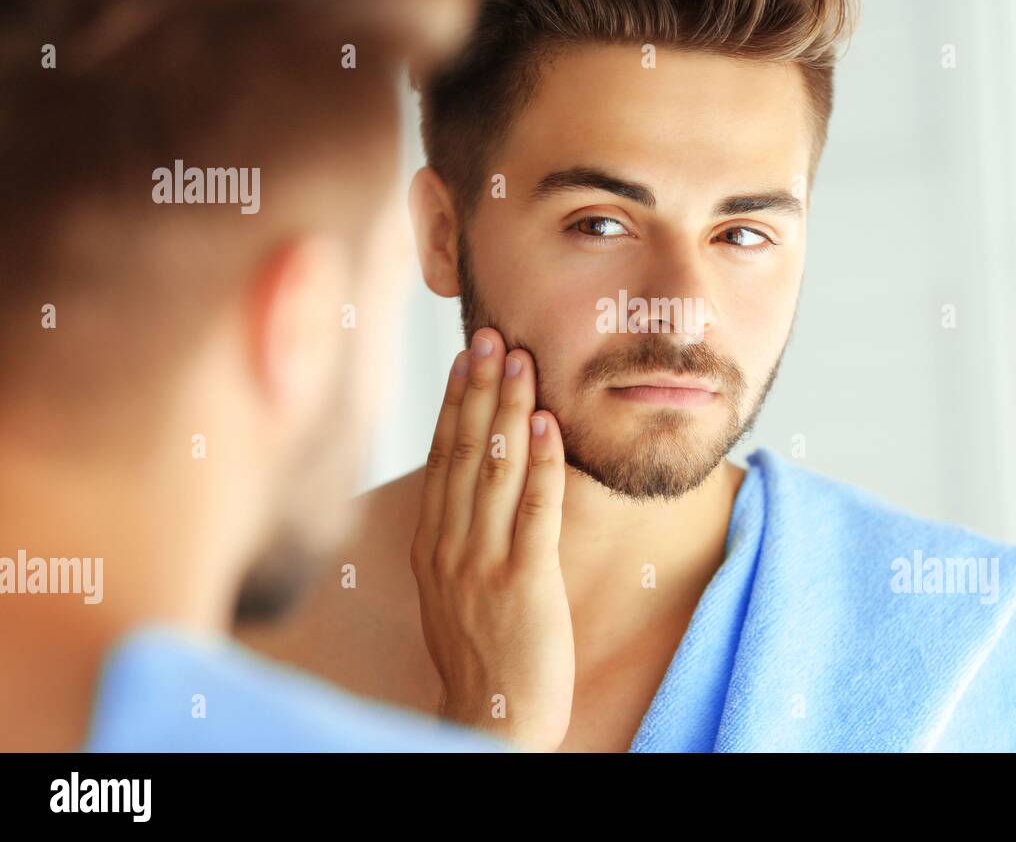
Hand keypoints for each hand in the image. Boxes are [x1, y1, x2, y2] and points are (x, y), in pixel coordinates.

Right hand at [409, 326, 573, 751]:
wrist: (490, 717)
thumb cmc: (478, 650)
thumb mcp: (449, 583)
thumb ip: (457, 530)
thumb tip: (472, 475)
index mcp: (429, 541)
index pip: (442, 455)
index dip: (456, 400)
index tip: (466, 354)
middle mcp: (448, 544)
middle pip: (466, 450)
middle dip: (481, 387)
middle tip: (492, 334)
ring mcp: (482, 562)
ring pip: (498, 468)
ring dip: (512, 409)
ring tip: (523, 360)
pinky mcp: (523, 580)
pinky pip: (535, 509)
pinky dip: (544, 461)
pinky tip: (550, 423)